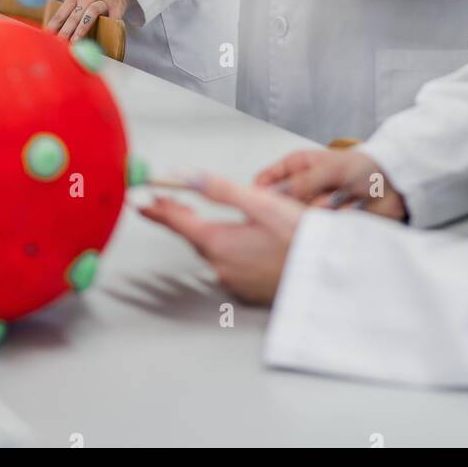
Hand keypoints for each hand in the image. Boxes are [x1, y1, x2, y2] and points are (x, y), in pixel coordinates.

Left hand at [45, 0, 130, 41]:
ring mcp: (102, 1)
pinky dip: (110, 27)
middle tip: (58, 44)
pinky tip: (106, 37)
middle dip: (65, 31)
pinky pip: (113, 17)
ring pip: (90, 15)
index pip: (61, 13)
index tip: (47, 36)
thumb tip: (60, 23)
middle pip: (73, 16)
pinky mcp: (117, 4)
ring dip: (82, 29)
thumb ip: (72, 3)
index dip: (54, 25)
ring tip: (76, 41)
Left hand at [139, 172, 304, 304]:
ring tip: (204, 217)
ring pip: (212, 251)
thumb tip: (184, 175)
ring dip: (206, 233)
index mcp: (219, 242)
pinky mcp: (248, 291)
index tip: (141, 201)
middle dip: (181, 218)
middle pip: (193, 236)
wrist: (326, 277)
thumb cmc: (299, 237)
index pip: (177, 222)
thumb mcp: (260, 202)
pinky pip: (229, 265)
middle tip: (170, 203)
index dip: (158, 209)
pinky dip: (227, 250)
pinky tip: (240, 241)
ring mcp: (234, 282)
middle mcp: (220, 266)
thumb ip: (219, 188)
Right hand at [255, 148, 406, 218]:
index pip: (266, 180)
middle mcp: (301, 188)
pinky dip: (330, 224)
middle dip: (297, 206)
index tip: (261, 205)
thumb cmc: (364, 167)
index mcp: (297, 167)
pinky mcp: (325, 224)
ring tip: (340, 200)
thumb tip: (280, 194)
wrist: (393, 185)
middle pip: (280, 205)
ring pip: (299, 219)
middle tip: (321, 199)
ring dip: (319, 213)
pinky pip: (317, 231)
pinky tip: (346, 212)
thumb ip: (305, 182)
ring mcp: (312, 207)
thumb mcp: (331, 167)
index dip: (259, 193)